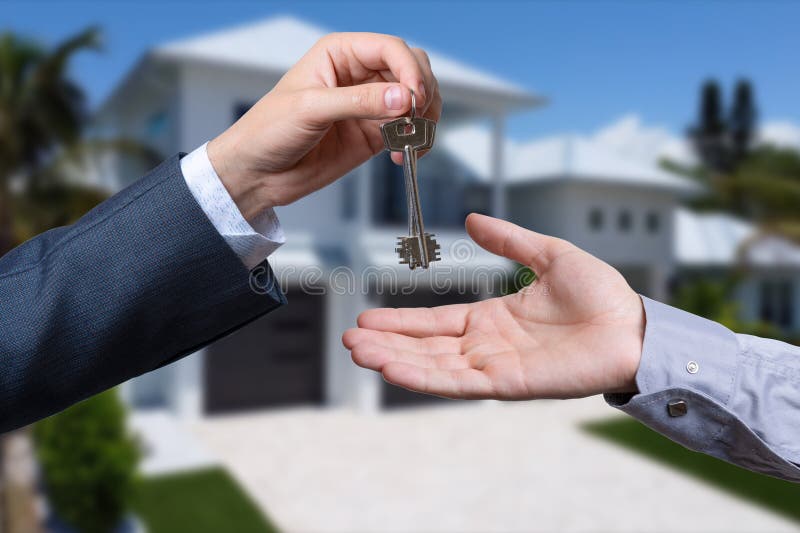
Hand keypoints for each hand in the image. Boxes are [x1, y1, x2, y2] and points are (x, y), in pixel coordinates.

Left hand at [207, 33, 440, 221]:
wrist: (257, 173)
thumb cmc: (268, 131)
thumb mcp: (310, 110)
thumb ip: (358, 102)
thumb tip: (404, 98)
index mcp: (340, 54)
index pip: (391, 49)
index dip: (410, 70)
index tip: (415, 98)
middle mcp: (359, 74)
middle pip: (412, 69)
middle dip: (422, 92)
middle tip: (417, 120)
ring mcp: (369, 105)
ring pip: (416, 99)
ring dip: (424, 119)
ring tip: (412, 141)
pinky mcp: (373, 133)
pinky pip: (408, 130)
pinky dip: (415, 141)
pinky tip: (402, 155)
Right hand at [343, 214, 645, 399]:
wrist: (634, 326)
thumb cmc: (601, 294)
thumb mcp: (548, 254)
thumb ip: (509, 240)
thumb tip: (472, 219)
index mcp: (492, 317)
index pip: (435, 322)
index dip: (402, 320)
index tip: (368, 316)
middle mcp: (487, 345)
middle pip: (425, 347)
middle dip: (387, 343)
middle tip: (350, 340)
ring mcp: (495, 366)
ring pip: (434, 366)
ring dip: (396, 360)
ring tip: (360, 352)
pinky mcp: (509, 384)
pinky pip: (459, 383)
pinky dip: (424, 378)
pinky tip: (394, 370)